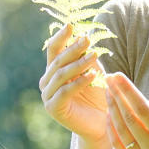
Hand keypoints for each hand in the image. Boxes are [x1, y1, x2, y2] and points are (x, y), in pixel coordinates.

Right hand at [39, 23, 107, 142]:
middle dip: (73, 49)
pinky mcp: (53, 108)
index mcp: (53, 70)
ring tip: (94, 56)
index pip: (53, 49)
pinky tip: (91, 76)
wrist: (102, 123)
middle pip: (57, 61)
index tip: (71, 25)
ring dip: (78, 64)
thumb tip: (83, 36)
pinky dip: (78, 82)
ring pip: (61, 75)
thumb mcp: (92, 71)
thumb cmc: (98, 96)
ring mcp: (47, 96)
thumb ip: (85, 57)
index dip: (61, 37)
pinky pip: (65, 92)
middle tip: (87, 39)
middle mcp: (46, 82)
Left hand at [105, 72, 148, 148]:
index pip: (143, 109)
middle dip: (117, 97)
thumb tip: (128, 92)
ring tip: (108, 94)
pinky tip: (109, 114)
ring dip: (112, 111)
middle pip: (129, 120)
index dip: (128, 91)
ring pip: (121, 132)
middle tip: (109, 81)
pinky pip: (118, 146)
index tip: (118, 75)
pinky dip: (112, 129)